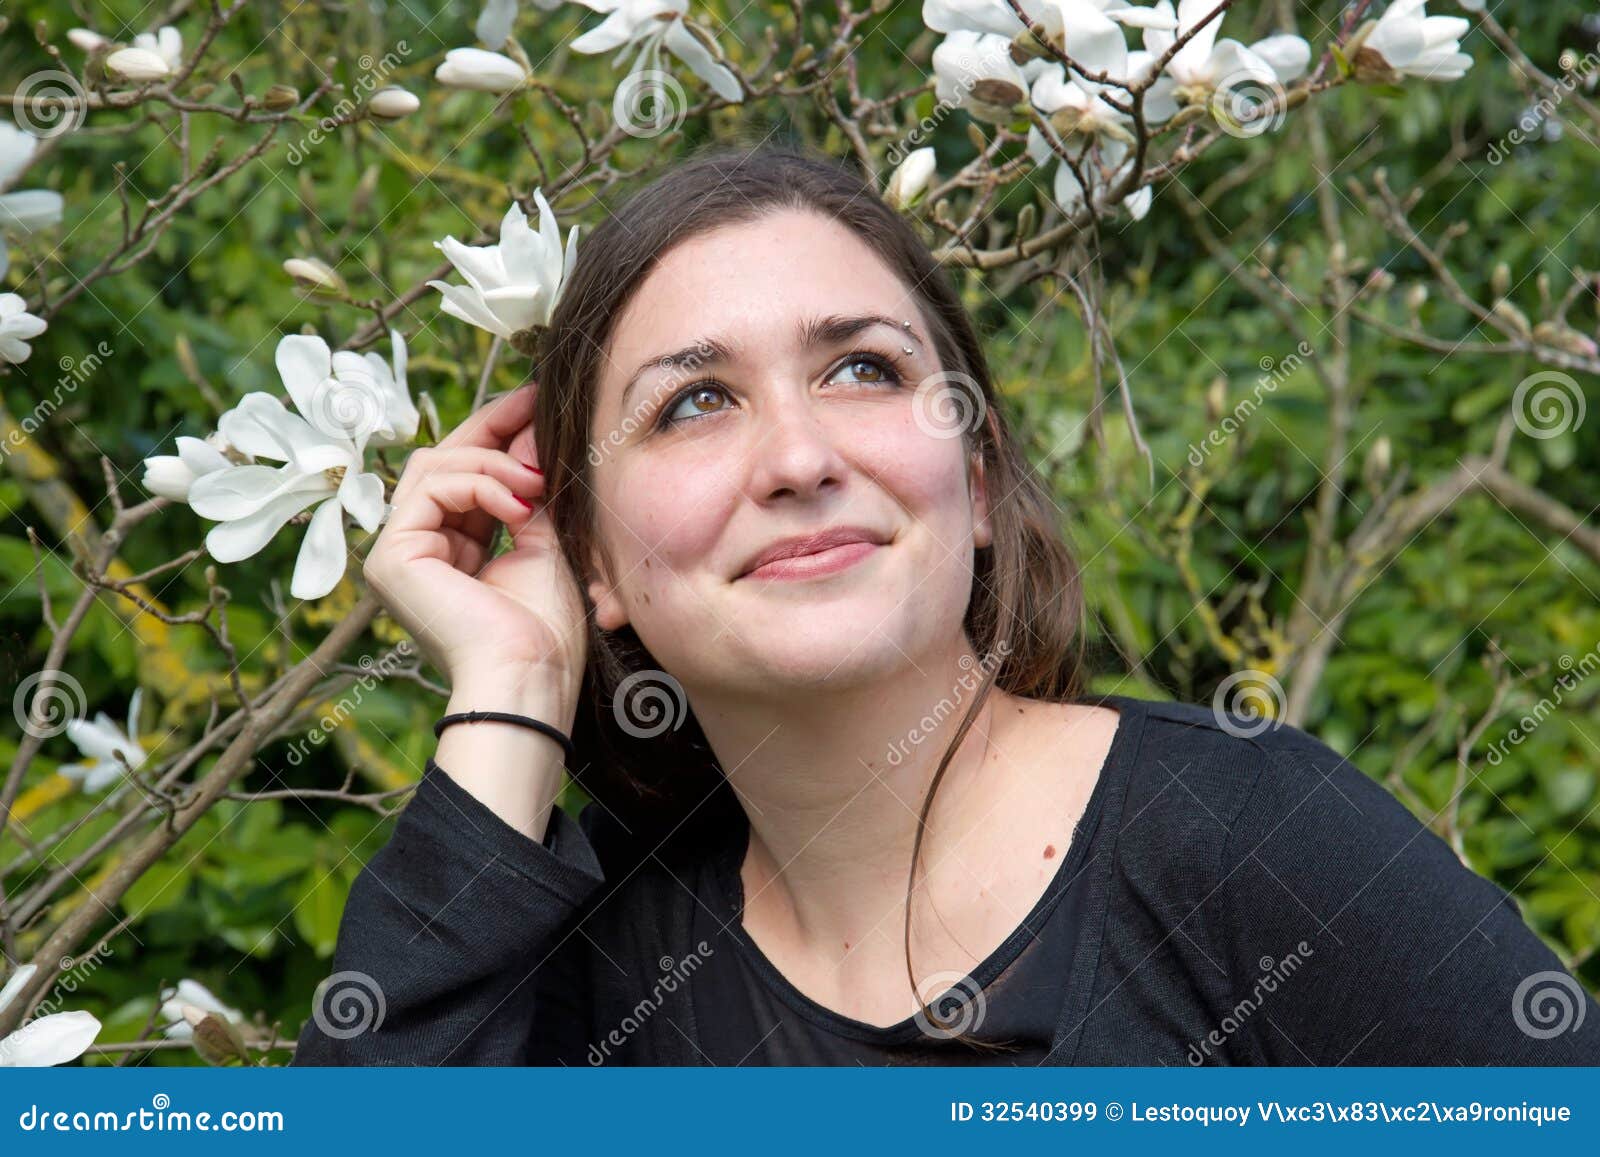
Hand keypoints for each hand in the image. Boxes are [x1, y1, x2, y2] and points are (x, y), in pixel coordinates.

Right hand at [362, 384, 585, 709]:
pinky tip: (520, 506)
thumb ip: (531, 489)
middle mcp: (418, 547)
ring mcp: (398, 552)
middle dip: (495, 429)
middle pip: (445, 457)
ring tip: (538, 484)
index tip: (537, 398)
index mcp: (452, 548)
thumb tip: (532, 428)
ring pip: (437, 465)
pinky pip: (432, 488)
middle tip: (537, 406)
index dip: (499, 430)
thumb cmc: (546, 629)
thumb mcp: (546, 540)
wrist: (531, 679)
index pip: (466, 470)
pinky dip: (480, 484)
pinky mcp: (392, 557)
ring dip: (495, 463)